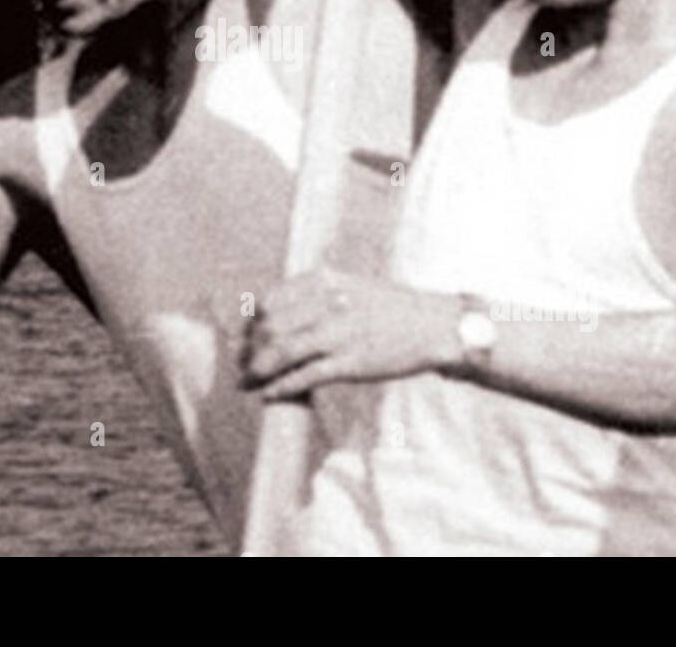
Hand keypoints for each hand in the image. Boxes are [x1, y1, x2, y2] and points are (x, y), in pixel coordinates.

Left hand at [243, 267, 460, 398]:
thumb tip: (271, 317)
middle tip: (241, 366)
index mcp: (323, 281)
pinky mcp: (350, 363)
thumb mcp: (347, 288)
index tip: (243, 340)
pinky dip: (281, 387)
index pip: (268, 302)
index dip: (250, 325)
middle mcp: (326, 303)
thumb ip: (313, 298)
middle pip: (269, 328)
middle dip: (249, 351)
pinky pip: (305, 377)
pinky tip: (269, 394)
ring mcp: (338, 333)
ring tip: (247, 382)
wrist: (433, 325)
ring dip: (257, 371)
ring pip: (281, 353)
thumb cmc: (389, 308)